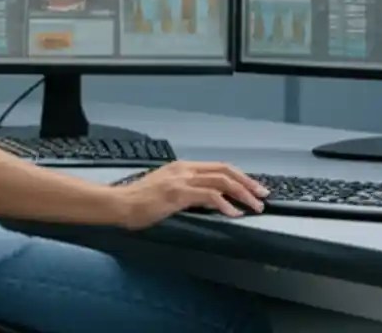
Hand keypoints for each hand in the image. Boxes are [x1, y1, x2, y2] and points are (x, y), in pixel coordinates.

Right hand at [114, 161, 269, 229]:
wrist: (118, 204)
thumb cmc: (138, 201)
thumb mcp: (166, 189)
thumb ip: (186, 190)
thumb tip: (208, 200)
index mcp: (183, 167)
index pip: (219, 167)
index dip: (240, 176)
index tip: (254, 187)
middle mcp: (185, 169)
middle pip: (225, 171)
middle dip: (248, 183)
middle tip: (263, 195)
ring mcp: (182, 180)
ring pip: (222, 182)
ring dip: (242, 194)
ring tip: (254, 207)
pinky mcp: (178, 194)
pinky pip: (209, 196)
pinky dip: (225, 204)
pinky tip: (233, 213)